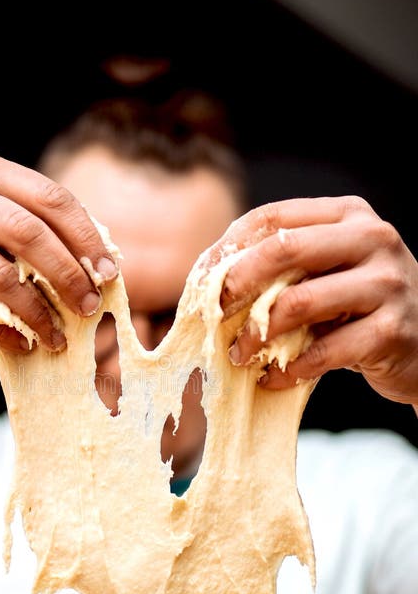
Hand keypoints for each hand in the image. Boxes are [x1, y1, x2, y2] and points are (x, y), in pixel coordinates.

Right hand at [0, 153, 117, 352]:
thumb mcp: (0, 235)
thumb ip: (43, 239)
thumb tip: (106, 270)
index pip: (49, 197)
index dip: (85, 238)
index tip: (109, 275)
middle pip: (25, 231)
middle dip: (66, 274)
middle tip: (90, 308)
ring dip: (35, 311)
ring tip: (57, 337)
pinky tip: (21, 344)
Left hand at [210, 196, 417, 405]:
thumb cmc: (357, 308)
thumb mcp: (325, 273)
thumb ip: (282, 268)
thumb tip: (207, 281)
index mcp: (348, 215)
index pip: (272, 216)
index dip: (227, 247)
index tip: (200, 280)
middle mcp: (374, 239)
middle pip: (284, 249)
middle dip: (237, 282)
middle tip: (213, 313)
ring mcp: (388, 283)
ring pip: (300, 301)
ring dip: (257, 333)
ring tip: (238, 353)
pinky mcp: (392, 330)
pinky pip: (324, 351)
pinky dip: (289, 369)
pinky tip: (271, 378)